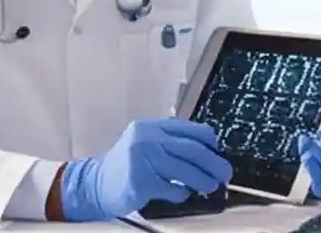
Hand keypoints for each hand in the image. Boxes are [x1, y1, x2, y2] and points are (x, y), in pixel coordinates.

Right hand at [60, 118, 232, 220]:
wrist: (95, 184)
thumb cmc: (127, 166)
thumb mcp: (146, 144)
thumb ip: (171, 143)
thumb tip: (208, 151)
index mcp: (152, 127)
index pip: (189, 129)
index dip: (209, 140)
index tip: (218, 150)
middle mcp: (147, 138)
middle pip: (191, 148)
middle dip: (213, 162)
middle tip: (224, 173)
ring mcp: (142, 159)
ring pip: (184, 169)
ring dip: (202, 180)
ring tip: (210, 185)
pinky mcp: (140, 181)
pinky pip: (171, 187)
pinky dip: (181, 192)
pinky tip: (181, 193)